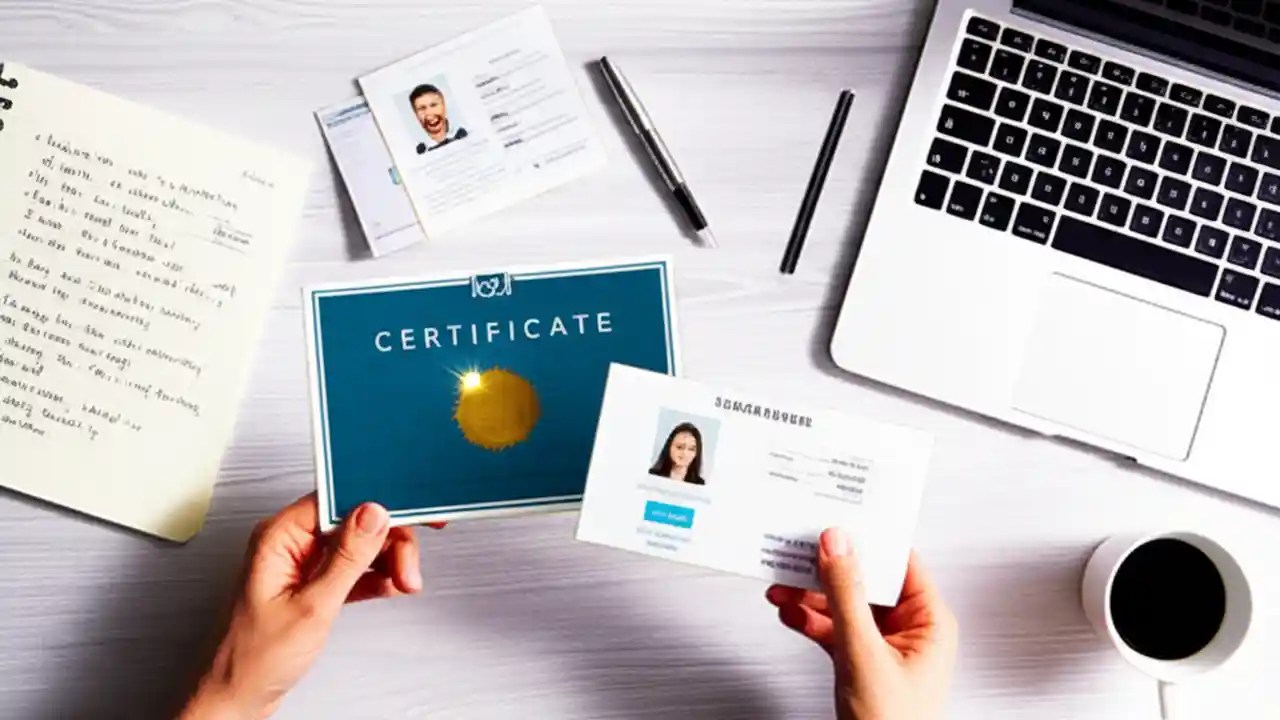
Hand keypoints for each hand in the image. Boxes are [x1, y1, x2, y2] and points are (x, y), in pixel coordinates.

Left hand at [180, 493, 429, 719]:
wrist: (236, 698)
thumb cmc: (253, 659)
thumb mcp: (311, 606)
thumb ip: (346, 558)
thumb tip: (373, 514)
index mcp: (279, 536)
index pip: (338, 498)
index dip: (380, 502)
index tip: (413, 513)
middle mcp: (290, 542)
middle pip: (355, 520)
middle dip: (389, 541)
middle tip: (408, 568)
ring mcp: (302, 561)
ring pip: (359, 543)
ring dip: (387, 560)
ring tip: (403, 583)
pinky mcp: (312, 581)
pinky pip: (353, 566)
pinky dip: (375, 576)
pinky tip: (390, 586)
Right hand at [766, 529, 957, 719]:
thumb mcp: (864, 653)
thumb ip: (847, 596)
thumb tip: (839, 546)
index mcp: (930, 620)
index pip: (900, 560)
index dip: (870, 537)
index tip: (838, 521)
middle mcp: (910, 629)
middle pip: (866, 579)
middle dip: (828, 568)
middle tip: (799, 550)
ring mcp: (884, 645)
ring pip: (845, 603)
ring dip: (811, 594)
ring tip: (783, 583)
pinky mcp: (861, 660)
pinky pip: (834, 627)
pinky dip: (810, 619)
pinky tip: (791, 611)